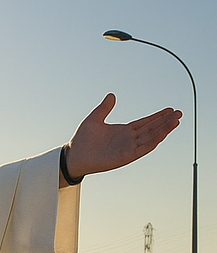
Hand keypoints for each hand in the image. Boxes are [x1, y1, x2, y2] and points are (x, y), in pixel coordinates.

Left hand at [64, 93, 180, 181]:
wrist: (73, 155)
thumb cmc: (81, 140)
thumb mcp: (94, 119)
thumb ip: (104, 108)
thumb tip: (111, 95)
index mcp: (123, 131)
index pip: (145, 122)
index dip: (157, 116)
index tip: (170, 110)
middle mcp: (128, 140)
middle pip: (151, 129)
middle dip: (165, 121)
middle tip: (179, 112)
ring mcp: (128, 148)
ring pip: (150, 138)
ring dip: (163, 130)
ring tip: (176, 120)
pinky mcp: (125, 157)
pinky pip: (143, 148)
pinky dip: (154, 141)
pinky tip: (163, 133)